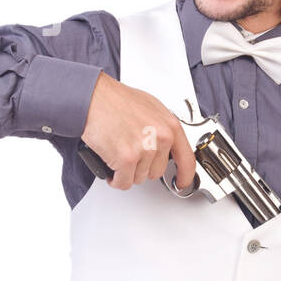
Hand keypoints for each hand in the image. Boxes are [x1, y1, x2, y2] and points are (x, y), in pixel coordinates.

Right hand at [80, 72, 196, 191]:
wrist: (93, 97)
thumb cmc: (116, 100)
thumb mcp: (151, 108)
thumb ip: (162, 128)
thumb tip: (166, 144)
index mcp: (170, 125)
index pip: (187, 160)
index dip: (185, 176)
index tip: (181, 182)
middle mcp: (161, 137)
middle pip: (157, 172)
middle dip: (142, 167)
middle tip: (130, 153)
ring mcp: (144, 148)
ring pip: (140, 178)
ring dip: (127, 172)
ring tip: (118, 153)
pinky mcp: (126, 158)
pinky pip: (124, 182)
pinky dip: (116, 179)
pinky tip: (112, 168)